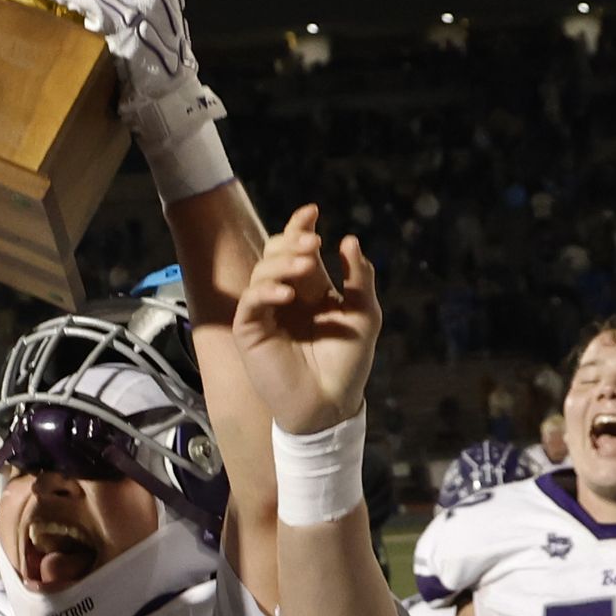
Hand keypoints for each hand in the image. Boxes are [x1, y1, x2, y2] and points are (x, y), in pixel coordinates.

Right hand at [233, 205, 380, 435]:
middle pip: (274, 253)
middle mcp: (285, 296)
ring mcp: (266, 312)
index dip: (300, 228)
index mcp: (310, 289)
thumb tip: (349, 239)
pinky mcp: (251, 331)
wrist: (331, 404)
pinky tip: (286, 293)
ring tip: (305, 266)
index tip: (312, 212)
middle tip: (313, 244)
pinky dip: (266, 290)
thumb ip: (359, 278)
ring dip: (282, 263)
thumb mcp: (364, 315)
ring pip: (261, 272)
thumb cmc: (348, 363)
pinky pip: (252, 301)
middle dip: (291, 242)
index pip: (298, 249)